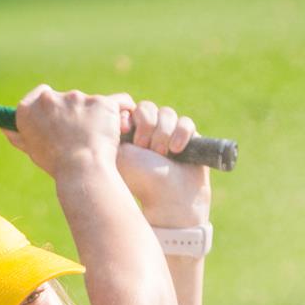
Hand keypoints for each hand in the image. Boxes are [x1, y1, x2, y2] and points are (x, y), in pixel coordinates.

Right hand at [1, 84, 133, 177]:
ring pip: (92, 104)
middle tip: (82, 138)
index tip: (59, 118)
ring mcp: (78, 98)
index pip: (41, 94)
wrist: (82, 171)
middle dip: (77, 115)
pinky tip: (120, 128)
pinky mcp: (102, 101)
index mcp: (29, 108)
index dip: (53, 106)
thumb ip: (19, 135)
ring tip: (99, 142)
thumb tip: (4, 127)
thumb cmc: (57, 165)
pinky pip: (118, 103)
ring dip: (97, 118)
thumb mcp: (33, 150)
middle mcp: (51, 99)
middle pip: (68, 100)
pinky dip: (120, 114)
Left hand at [114, 97, 210, 227]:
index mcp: (131, 134)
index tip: (129, 134)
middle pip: (148, 107)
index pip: (132, 109)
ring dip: (163, 134)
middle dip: (147, 127)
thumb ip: (115, 129)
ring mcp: (170, 134)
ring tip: (162, 154)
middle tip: (145, 149)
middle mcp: (150, 133)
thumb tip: (121, 112)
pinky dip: (181, 134)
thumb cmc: (140, 179)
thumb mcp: (119, 153)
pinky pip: (186, 122)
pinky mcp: (189, 137)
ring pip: (167, 113)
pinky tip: (176, 151)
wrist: (168, 197)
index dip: (133, 118)